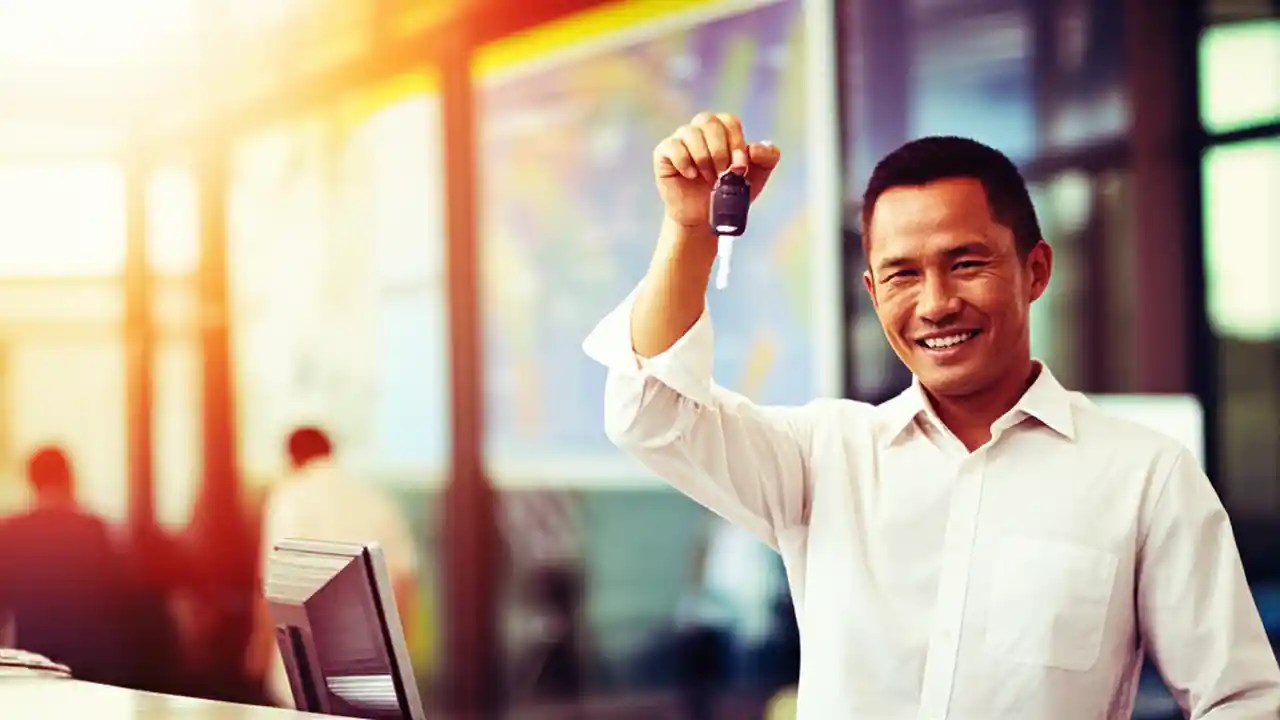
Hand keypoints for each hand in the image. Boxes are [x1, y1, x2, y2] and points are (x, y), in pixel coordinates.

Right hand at [652, 112, 781, 229]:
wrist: (706, 218)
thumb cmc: (730, 192)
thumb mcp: (758, 176)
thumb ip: (768, 157)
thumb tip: (755, 147)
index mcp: (722, 130)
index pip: (729, 122)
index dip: (736, 143)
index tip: (740, 168)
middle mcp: (700, 130)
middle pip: (709, 122)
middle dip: (720, 151)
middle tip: (723, 174)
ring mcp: (680, 140)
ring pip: (691, 133)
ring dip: (704, 159)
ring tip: (709, 179)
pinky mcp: (664, 154)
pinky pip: (673, 146)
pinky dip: (685, 162)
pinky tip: (691, 176)